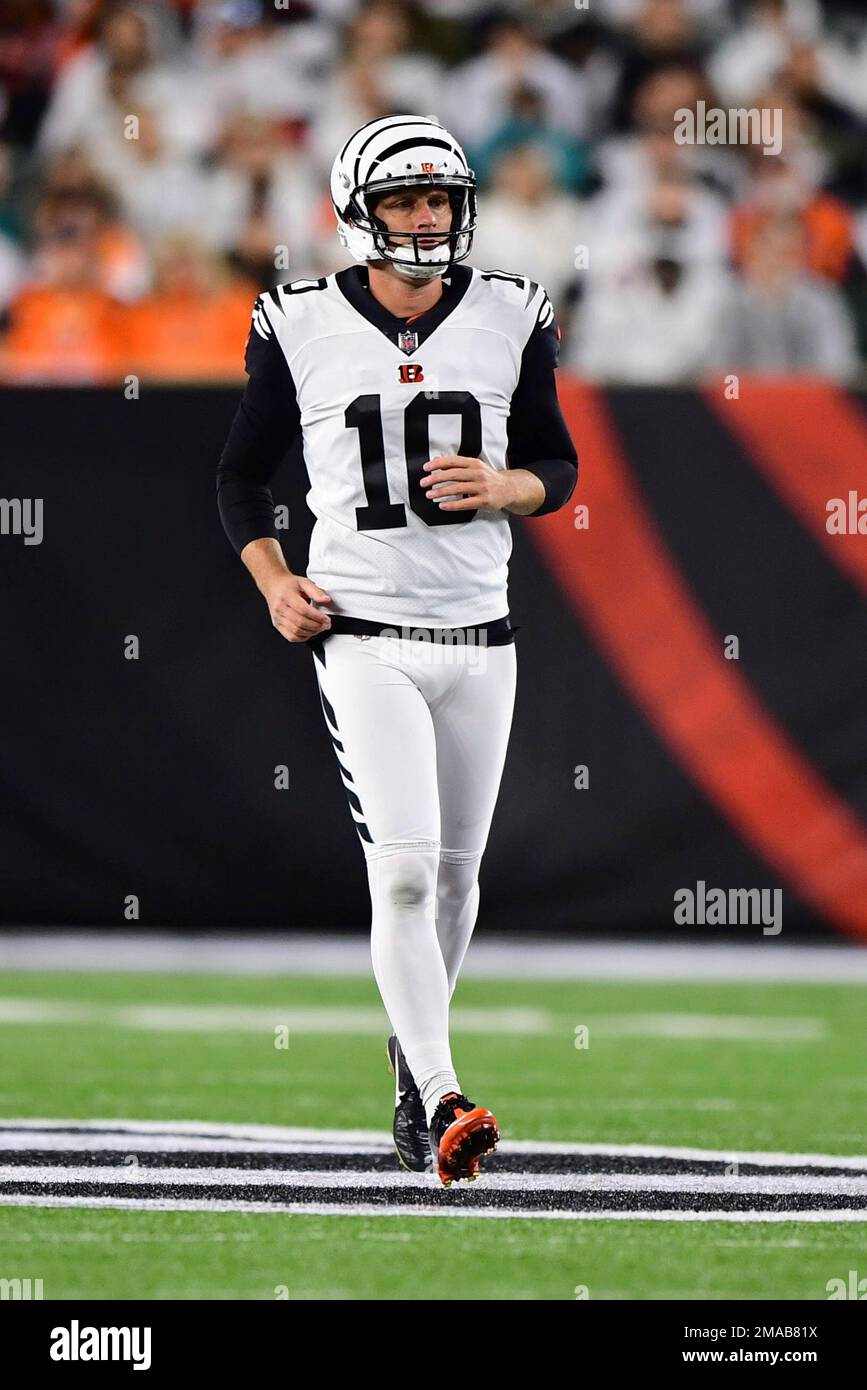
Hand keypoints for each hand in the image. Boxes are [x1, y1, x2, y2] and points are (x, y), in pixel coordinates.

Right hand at [263, 572, 332, 642]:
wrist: (273, 585)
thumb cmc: (288, 584)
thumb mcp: (304, 582)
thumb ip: (316, 591)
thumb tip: (326, 600)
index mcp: (286, 596)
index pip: (303, 610)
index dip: (317, 617)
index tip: (326, 619)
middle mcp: (280, 608)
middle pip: (300, 622)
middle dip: (316, 626)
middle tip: (326, 625)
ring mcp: (277, 618)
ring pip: (295, 632)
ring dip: (311, 633)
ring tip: (319, 628)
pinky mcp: (277, 625)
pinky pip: (290, 637)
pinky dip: (302, 637)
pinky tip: (309, 632)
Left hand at [420, 455, 543, 514]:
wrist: (509, 489)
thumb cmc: (489, 479)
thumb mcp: (474, 467)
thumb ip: (456, 465)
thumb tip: (436, 461)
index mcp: (475, 464)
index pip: (453, 461)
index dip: (438, 464)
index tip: (426, 468)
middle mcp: (478, 474)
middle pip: (453, 474)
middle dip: (436, 478)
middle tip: (424, 482)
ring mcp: (482, 487)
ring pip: (457, 488)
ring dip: (441, 492)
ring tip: (430, 494)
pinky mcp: (484, 501)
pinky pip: (465, 503)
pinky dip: (452, 504)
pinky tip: (442, 505)